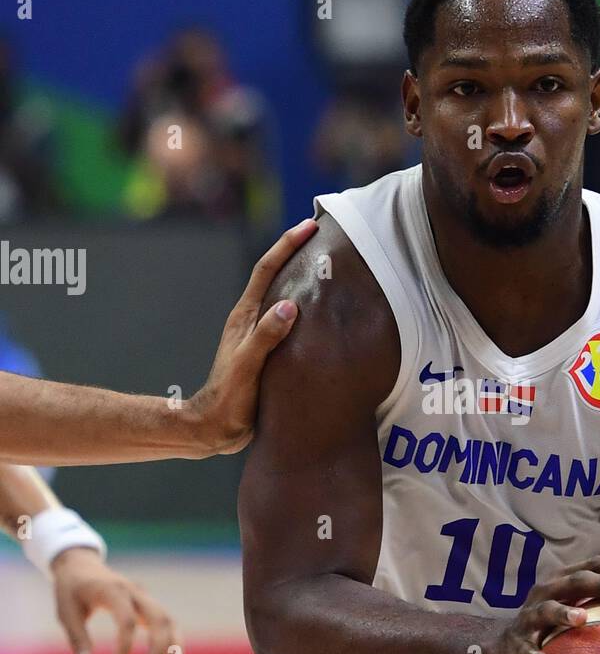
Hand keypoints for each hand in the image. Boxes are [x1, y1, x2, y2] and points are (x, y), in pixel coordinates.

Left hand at [50, 548, 178, 653]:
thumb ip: (77, 637)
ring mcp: (143, 595)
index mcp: (111, 591)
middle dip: (160, 645)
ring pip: (167, 619)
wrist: (81, 565)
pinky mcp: (146, 602)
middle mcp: (133, 591)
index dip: (125, 645)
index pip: (127, 619)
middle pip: (158, 617)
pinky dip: (172, 639)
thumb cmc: (71, 591)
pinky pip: (165, 621)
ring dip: (174, 644)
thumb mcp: (65, 612)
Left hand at [185, 217, 316, 454]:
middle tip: (322, 234)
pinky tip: (323, 312)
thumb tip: (290, 306)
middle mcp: (252, 319)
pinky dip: (306, 306)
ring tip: (329, 265)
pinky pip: (290, 319)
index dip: (286, 245)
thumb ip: (266, 336)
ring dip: (302, 276)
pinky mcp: (268, 350)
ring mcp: (260, 334)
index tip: (308, 226)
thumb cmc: (230, 397)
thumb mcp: (247, 365)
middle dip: (296, 250)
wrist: (217, 427)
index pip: (267, 269)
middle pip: (275, 274)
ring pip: (283, 295)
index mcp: (246, 316)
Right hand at [489, 553, 599, 653]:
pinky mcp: (518, 643)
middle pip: (574, 583)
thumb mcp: (572, 608)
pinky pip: (526, 649)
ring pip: (547, 611)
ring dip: (564, 613)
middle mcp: (545, 594)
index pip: (590, 566)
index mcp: (561, 582)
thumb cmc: (551, 627)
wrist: (505, 649)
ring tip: (582, 619)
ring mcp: (530, 618)